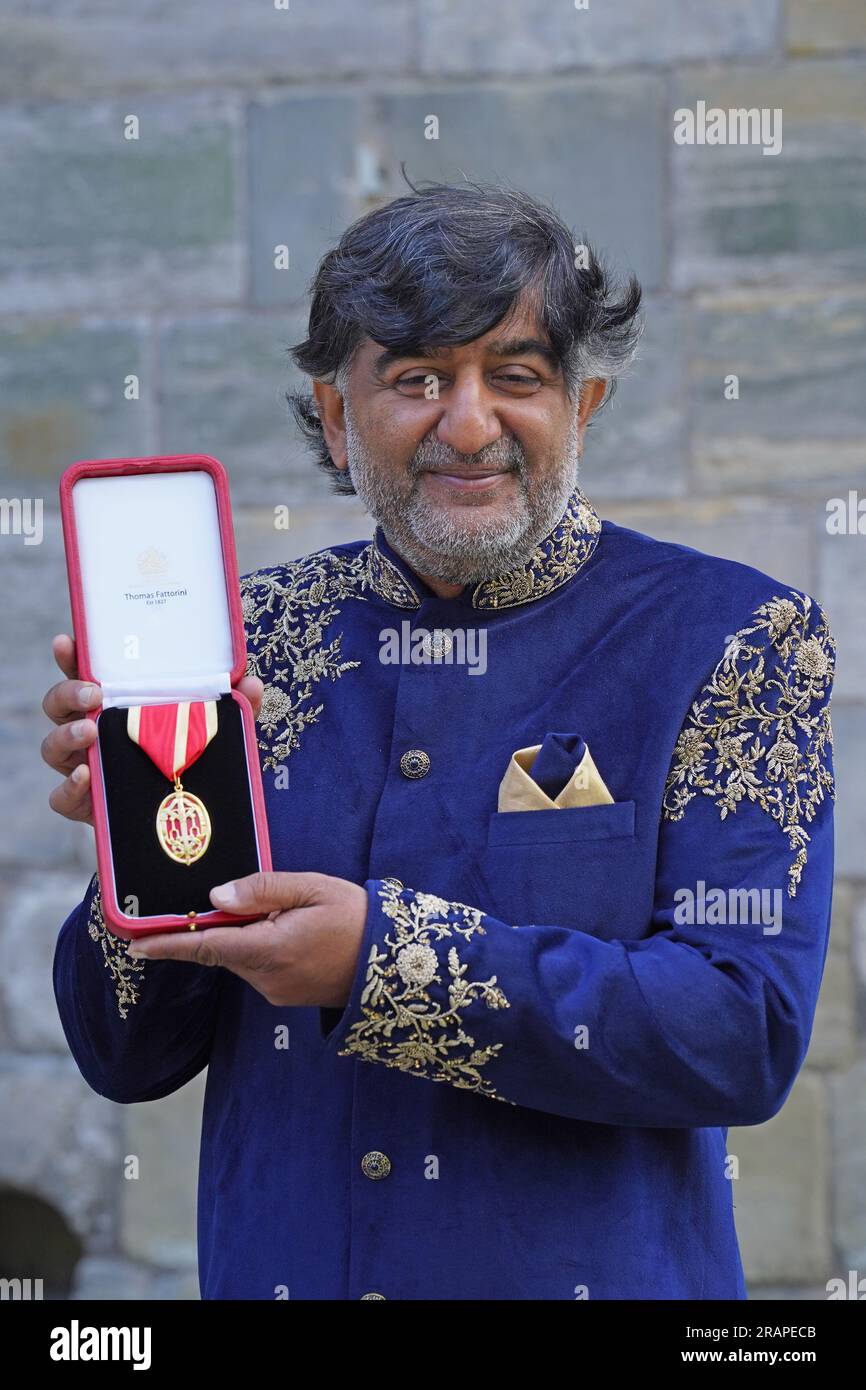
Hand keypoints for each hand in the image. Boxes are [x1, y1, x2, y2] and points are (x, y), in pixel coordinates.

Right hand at [41, 632, 264, 826]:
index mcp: (115, 706)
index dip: (71, 656)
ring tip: (90, 731)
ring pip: (52, 746)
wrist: (184, 824)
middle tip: (93, 693)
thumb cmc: (190, 763)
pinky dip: (70, 787)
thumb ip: (231, 708)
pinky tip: (87, 775)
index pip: (85, 674)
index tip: (67, 641)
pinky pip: (61, 797)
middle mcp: (91, 732)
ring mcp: (83, 766)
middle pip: (58, 704)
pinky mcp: (85, 804)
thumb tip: (250, 683)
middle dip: (68, 692)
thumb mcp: (215, 733)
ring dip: (67, 735)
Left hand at [124, 870, 369, 1008]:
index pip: (206, 945)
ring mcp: (274, 990)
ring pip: (238, 958)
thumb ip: (262, 890)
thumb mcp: (312, 889)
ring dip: (241, 936)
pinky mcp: (284, 995)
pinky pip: (256, 967)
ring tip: (280, 911)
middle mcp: (266, 976)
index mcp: (270, 948)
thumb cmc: (356, 917)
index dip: (168, 945)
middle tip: (220, 901)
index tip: (135, 944)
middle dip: (213, 927)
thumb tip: (216, 896)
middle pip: (220, 950)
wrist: (394, 962)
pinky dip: (257, 947)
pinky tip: (285, 929)